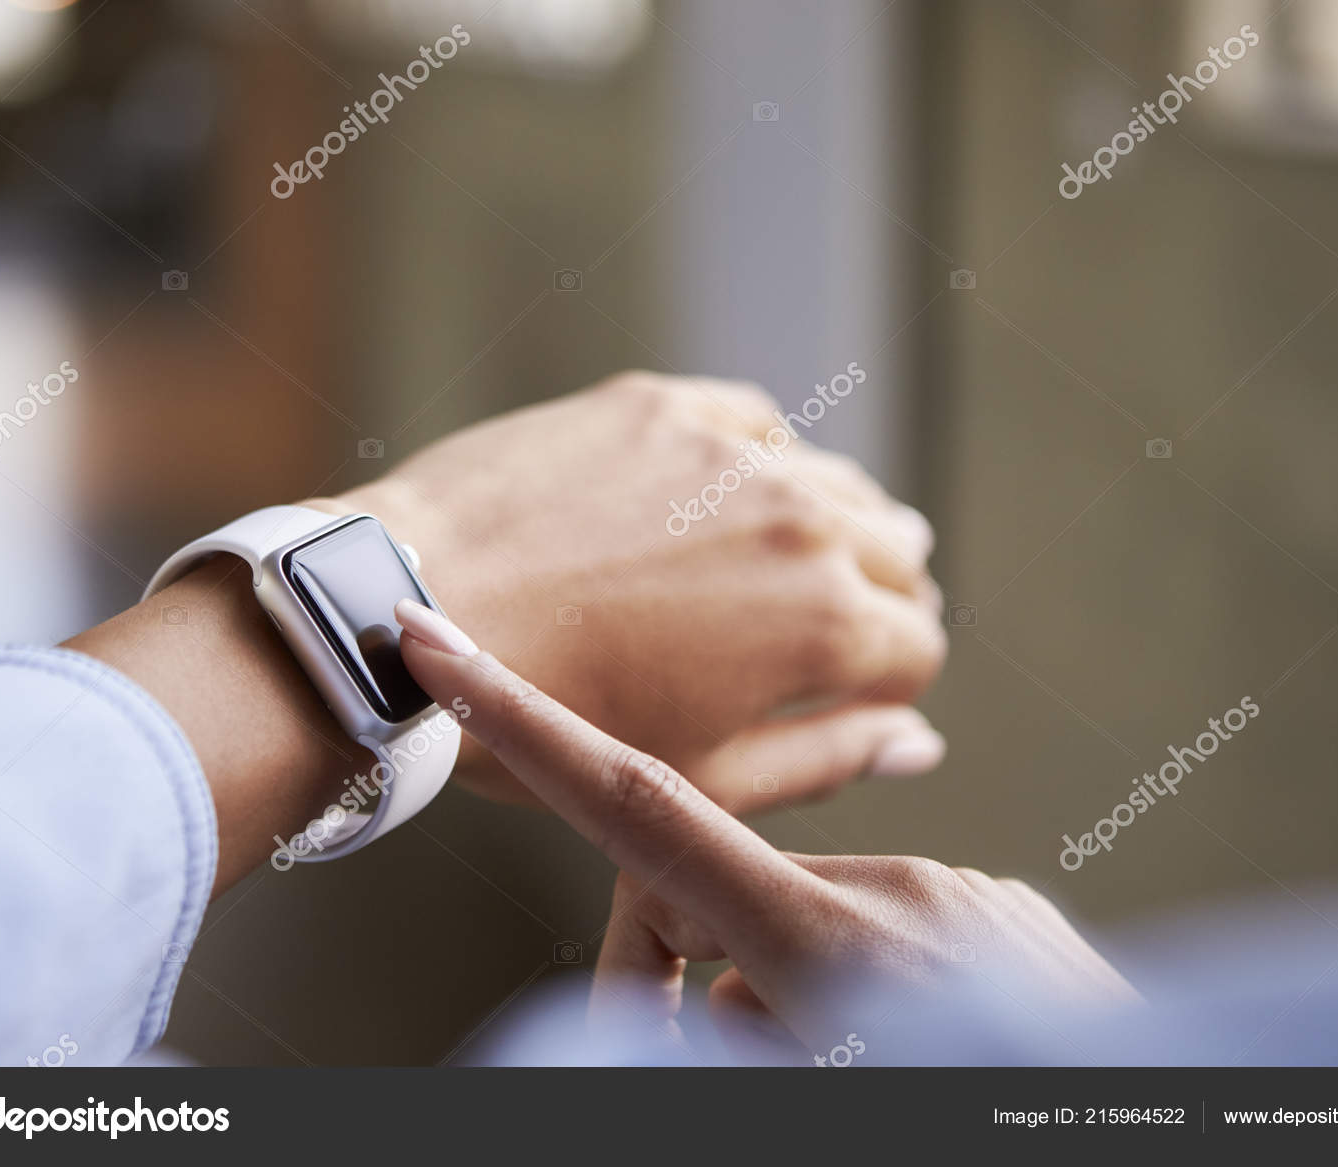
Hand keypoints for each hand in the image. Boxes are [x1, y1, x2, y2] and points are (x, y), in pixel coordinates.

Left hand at [322, 371, 946, 811]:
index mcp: (825, 625)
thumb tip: (918, 742)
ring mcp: (733, 452)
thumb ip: (827, 758)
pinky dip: (762, 464)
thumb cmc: (553, 716)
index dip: (892, 680)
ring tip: (780, 566)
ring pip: (838, 482)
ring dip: (832, 528)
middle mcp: (802, 522)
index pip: (918, 643)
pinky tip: (724, 498)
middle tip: (820, 633)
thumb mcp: (701, 777)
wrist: (419, 607)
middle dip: (880, 600)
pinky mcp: (666, 405)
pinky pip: (757, 424)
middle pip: (898, 554)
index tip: (852, 689)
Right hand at [392, 601, 1137, 1057]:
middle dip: (694, 976)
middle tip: (711, 1048)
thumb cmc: (983, 1115)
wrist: (1190, 1118)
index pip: (646, 811)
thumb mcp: (810, 1085)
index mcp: (829, 943)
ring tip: (852, 1067)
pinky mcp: (1006, 918)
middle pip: (724, 905)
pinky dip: (864, 991)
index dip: (528, 728)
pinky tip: (912, 1049)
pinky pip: (889, 935)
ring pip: (810, 931)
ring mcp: (963, 903)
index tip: (438, 641)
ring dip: (793, 999)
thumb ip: (727, 1022)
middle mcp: (895, 899)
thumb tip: (706, 979)